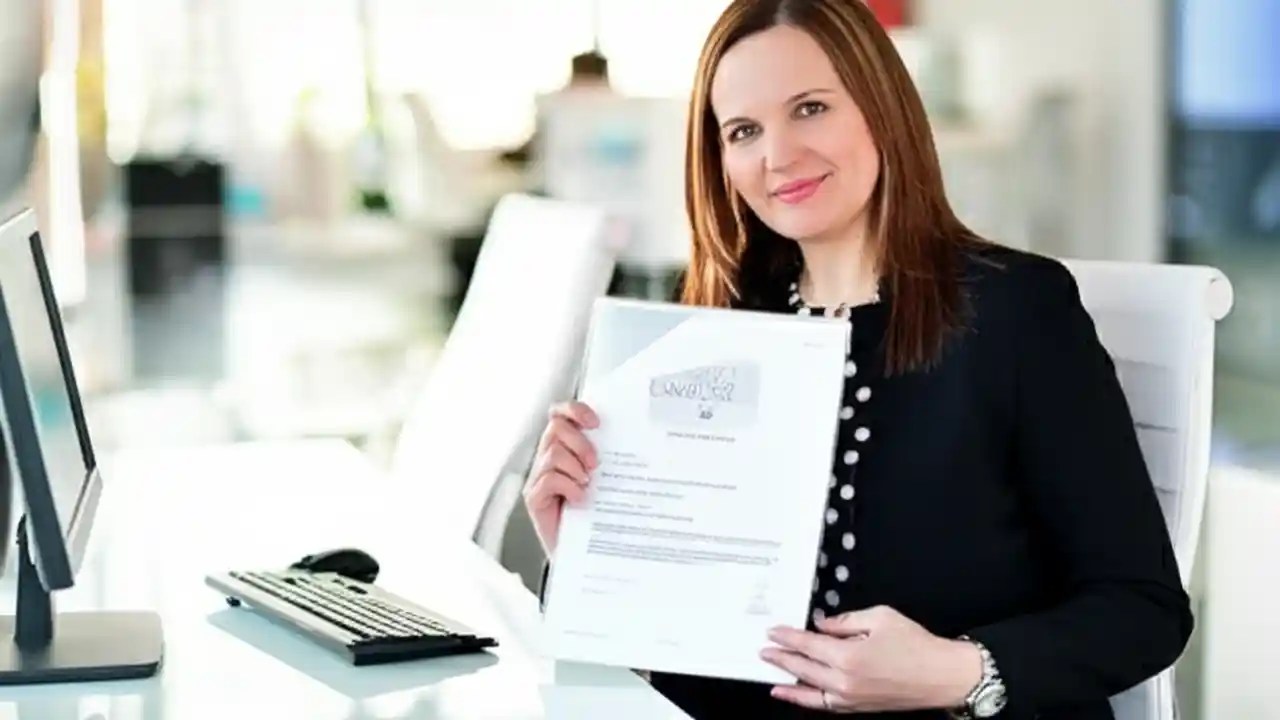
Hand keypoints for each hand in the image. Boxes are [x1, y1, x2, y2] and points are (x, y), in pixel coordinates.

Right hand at [522, 401, 598, 553]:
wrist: (583, 554)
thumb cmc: (596, 515)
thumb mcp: (606, 480)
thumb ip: (607, 460)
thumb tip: (632, 442)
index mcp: (564, 448)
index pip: (560, 414)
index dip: (574, 410)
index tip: (596, 423)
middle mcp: (547, 459)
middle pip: (556, 428)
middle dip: (580, 442)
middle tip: (596, 464)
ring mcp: (538, 478)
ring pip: (553, 453)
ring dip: (576, 467)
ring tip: (588, 484)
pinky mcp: (533, 498)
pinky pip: (548, 480)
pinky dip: (568, 487)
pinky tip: (580, 499)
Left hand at [761, 605, 982, 713]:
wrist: (942, 675)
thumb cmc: (917, 646)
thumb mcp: (879, 617)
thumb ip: (845, 621)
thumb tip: (822, 625)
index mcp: (849, 656)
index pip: (808, 645)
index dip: (787, 637)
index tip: (774, 631)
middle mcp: (846, 681)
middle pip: (803, 668)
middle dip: (781, 658)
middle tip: (765, 650)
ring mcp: (851, 698)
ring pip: (810, 691)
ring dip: (788, 682)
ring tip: (770, 675)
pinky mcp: (858, 707)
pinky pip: (825, 705)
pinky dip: (806, 700)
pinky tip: (796, 694)